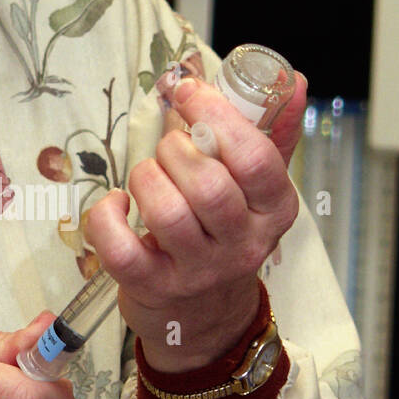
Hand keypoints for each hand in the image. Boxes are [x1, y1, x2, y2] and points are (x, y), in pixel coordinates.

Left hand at [84, 71, 307, 372]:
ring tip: (147, 175)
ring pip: (167, 212)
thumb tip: (292, 80)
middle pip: (208, 184)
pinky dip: (106, 217)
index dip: (215, 113)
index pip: (255, 157)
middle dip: (176, 148)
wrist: (206, 318)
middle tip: (169, 147)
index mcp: (274, 210)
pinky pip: (121, 249)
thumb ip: (274, 133)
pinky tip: (116, 205)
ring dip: (145, 177)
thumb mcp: (259, 189)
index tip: (188, 92)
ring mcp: (198, 271)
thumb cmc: (225, 237)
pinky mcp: (154, 288)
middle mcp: (242, 244)